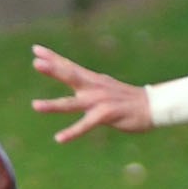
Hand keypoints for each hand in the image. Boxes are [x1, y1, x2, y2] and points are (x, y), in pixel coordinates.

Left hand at [30, 43, 151, 143]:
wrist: (152, 106)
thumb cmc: (126, 98)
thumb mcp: (105, 86)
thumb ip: (89, 83)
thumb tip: (76, 77)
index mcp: (93, 80)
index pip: (69, 66)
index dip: (53, 57)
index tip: (36, 49)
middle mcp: (94, 87)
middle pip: (70, 76)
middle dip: (53, 69)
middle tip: (36, 63)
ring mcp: (100, 101)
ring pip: (72, 103)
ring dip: (53, 105)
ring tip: (35, 106)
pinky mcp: (106, 115)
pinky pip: (86, 125)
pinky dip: (72, 132)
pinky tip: (59, 138)